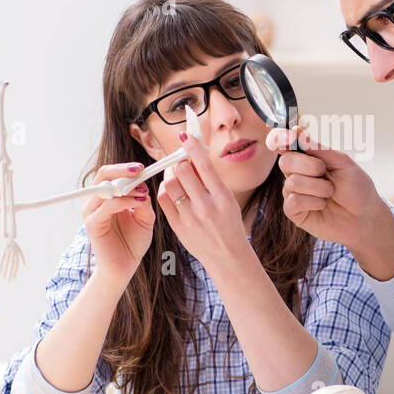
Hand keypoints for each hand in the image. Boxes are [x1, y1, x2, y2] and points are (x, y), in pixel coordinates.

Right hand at [81, 163, 154, 279]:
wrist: (124, 267)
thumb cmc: (132, 243)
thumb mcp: (144, 218)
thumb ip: (143, 201)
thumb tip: (143, 186)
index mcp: (107, 197)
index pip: (112, 174)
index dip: (126, 168)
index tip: (145, 167)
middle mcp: (97, 201)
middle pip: (104, 175)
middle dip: (122, 170)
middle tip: (140, 169)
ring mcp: (92, 212)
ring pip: (105, 188)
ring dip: (126, 186)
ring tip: (143, 191)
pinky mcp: (93, 224)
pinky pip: (107, 206)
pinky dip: (124, 201)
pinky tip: (139, 201)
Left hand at [155, 133, 254, 275]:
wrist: (228, 256)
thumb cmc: (229, 224)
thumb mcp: (228, 200)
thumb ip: (211, 181)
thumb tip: (193, 157)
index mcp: (222, 197)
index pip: (204, 165)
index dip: (192, 147)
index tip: (185, 137)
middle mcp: (206, 206)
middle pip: (182, 172)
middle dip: (179, 161)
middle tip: (180, 160)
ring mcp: (190, 218)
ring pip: (170, 184)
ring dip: (170, 174)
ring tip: (175, 174)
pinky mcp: (178, 226)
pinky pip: (164, 200)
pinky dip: (165, 190)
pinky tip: (171, 189)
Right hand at [264, 125, 382, 242]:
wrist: (365, 216)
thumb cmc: (357, 188)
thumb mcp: (342, 162)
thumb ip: (317, 148)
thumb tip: (295, 131)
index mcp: (307, 158)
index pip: (284, 144)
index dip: (280, 139)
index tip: (287, 138)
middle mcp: (297, 174)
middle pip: (285, 162)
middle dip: (310, 166)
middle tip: (325, 172)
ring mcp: (294, 193)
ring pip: (292, 183)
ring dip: (317, 187)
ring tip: (330, 192)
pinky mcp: (295, 212)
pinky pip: (293, 202)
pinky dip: (313, 202)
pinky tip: (323, 205)